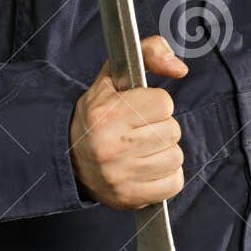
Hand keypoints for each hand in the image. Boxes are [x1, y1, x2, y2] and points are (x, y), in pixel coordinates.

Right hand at [69, 34, 187, 208]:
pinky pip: (174, 183)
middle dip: (161, 128)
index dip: (156, 104)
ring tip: (143, 150)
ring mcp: (120, 176)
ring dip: (165, 152)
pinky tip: (148, 168)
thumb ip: (149, 53)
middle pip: (173, 131)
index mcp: (107, 115)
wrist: (70, 158)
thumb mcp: (114, 76)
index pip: (164, 103)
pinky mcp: (129, 197)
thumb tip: (180, 69)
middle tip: (139, 131)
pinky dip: (167, 176)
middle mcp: (111, 147)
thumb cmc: (99, 114)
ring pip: (176, 157)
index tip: (139, 109)